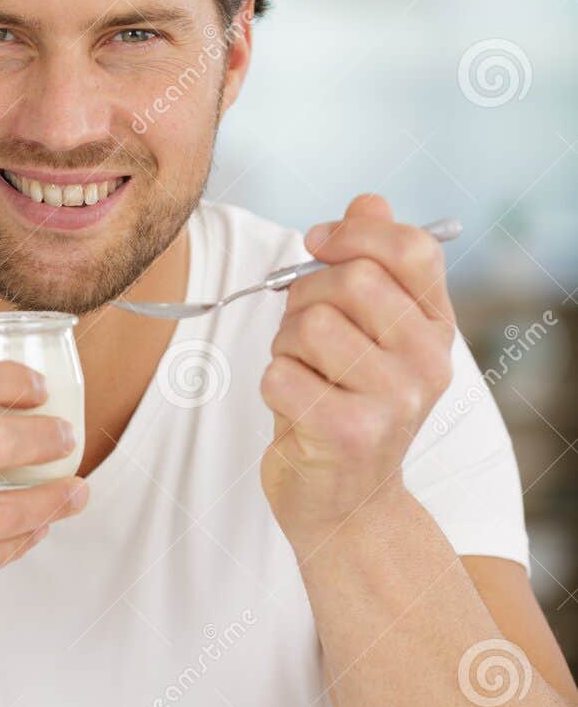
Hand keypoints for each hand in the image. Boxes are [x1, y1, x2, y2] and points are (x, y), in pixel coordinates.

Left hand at [259, 193, 454, 553]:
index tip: (315, 243)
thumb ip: (372, 266)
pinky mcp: (349, 434)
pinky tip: (294, 410)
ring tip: (301, 375)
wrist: (347, 506)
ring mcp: (394, 401)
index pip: (411, 248)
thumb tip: (368, 200)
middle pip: (351, 280)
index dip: (354, 232)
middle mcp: (428, 362)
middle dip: (303, 297)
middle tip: (301, 333)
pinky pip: (280, 374)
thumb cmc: (346, 408)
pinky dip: (271, 386)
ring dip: (284, 345)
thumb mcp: (370, 336)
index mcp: (436, 328)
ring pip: (309, 326)